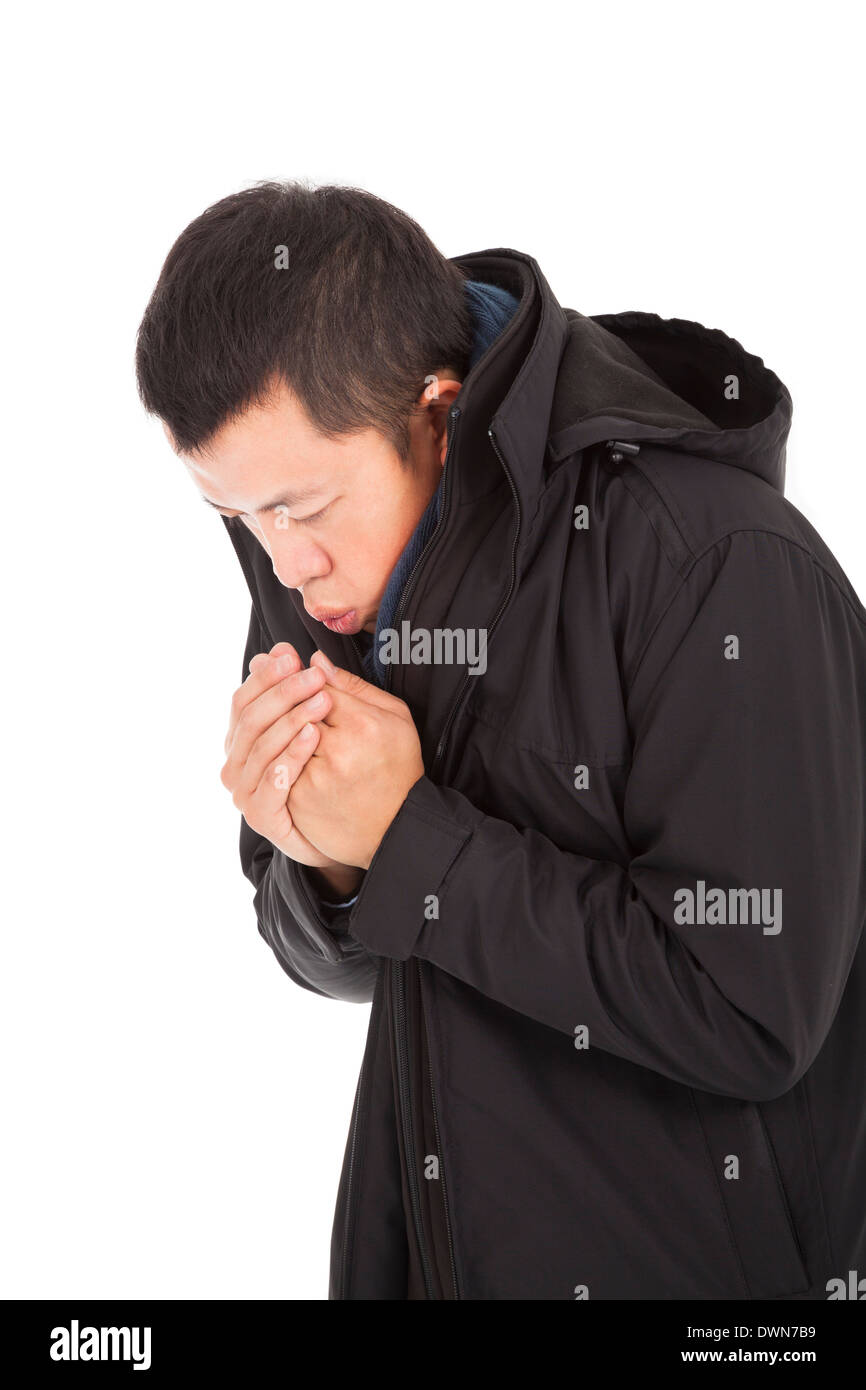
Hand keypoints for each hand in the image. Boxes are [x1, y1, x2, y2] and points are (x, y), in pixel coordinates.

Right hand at [220, 641, 354, 874]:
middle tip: (314, 676)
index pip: (243, 700)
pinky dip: (292, 754)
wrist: (335, 831)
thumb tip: (281, 649)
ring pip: (262, 747)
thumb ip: (293, 692)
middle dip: (282, 693)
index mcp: (240, 740)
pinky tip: (315, 735)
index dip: (266, 676)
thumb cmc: (322, 775)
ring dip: (291, 719)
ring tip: (323, 700)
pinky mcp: (261, 815)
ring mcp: (244, 791)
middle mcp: (235, 764)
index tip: (292, 656)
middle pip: (250, 719)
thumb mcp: (310, 725)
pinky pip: (273, 780)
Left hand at [288, 651, 424, 869]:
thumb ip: (355, 687)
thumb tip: (316, 660)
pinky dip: (271, 749)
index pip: (317, 687)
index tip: (296, 668)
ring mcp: (313, 777)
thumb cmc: (398, 766)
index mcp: (363, 725)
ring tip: (273, 706)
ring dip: (271, 718)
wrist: (396, 827)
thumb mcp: (395, 718)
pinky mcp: (297, 798)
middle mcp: (337, 750)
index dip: (303, 676)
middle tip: (271, 670)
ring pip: (278, 736)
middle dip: (280, 690)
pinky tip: (273, 739)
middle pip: (292, 709)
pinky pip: (274, 764)